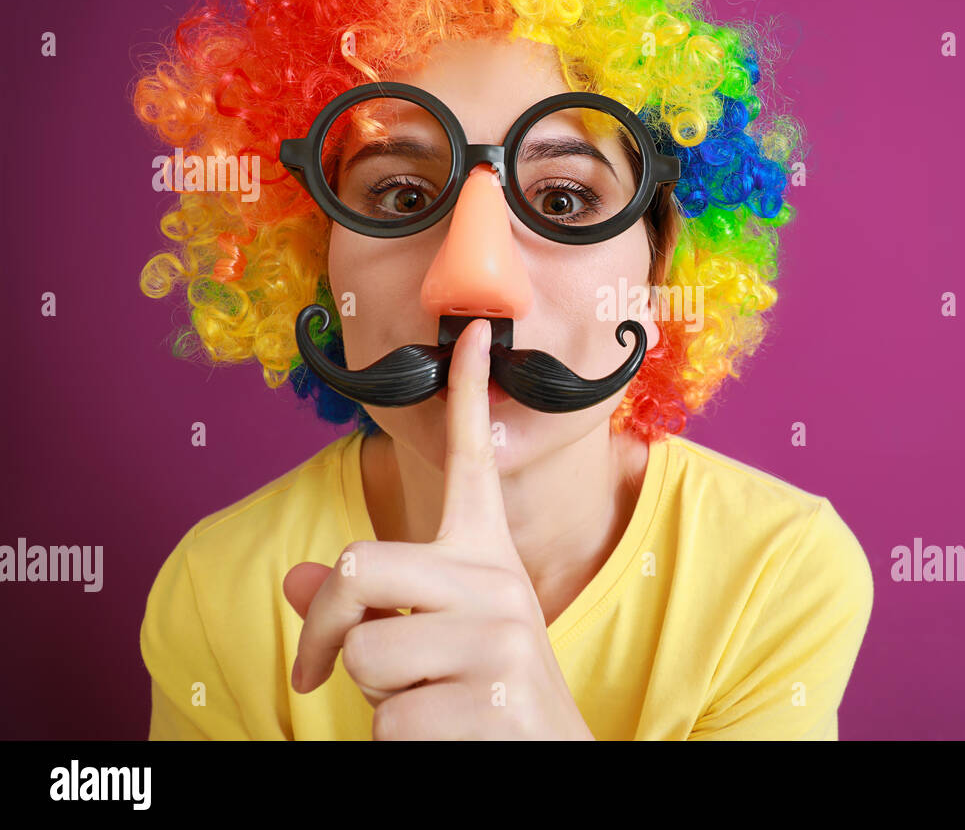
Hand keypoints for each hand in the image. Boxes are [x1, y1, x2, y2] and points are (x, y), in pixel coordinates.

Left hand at [282, 318, 594, 739]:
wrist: (545, 759)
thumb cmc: (478, 691)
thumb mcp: (430, 638)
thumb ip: (368, 604)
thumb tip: (295, 578)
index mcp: (487, 558)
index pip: (474, 463)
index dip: (469, 394)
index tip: (474, 329)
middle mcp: (500, 584)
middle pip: (361, 566)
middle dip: (322, 627)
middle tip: (315, 670)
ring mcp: (499, 639)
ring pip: (364, 650)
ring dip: (371, 693)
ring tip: (427, 700)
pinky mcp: (485, 699)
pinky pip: (384, 717)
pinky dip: (395, 739)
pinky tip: (445, 734)